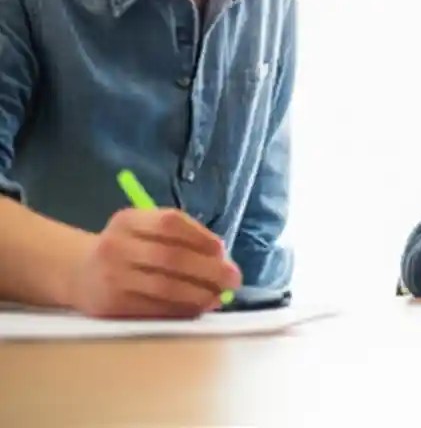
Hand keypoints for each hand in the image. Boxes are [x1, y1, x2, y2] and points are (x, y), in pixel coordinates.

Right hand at [68, 208, 242, 317]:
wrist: (77, 272)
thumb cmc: (125, 248)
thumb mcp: (142, 229)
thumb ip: (178, 236)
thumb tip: (222, 258)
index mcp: (128, 220)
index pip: (170, 223)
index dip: (201, 237)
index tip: (223, 249)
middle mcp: (117, 246)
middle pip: (172, 257)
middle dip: (209, 269)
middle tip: (234, 278)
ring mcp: (113, 277)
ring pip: (166, 287)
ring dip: (200, 293)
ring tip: (220, 296)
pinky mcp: (112, 305)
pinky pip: (155, 308)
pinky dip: (182, 309)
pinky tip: (199, 307)